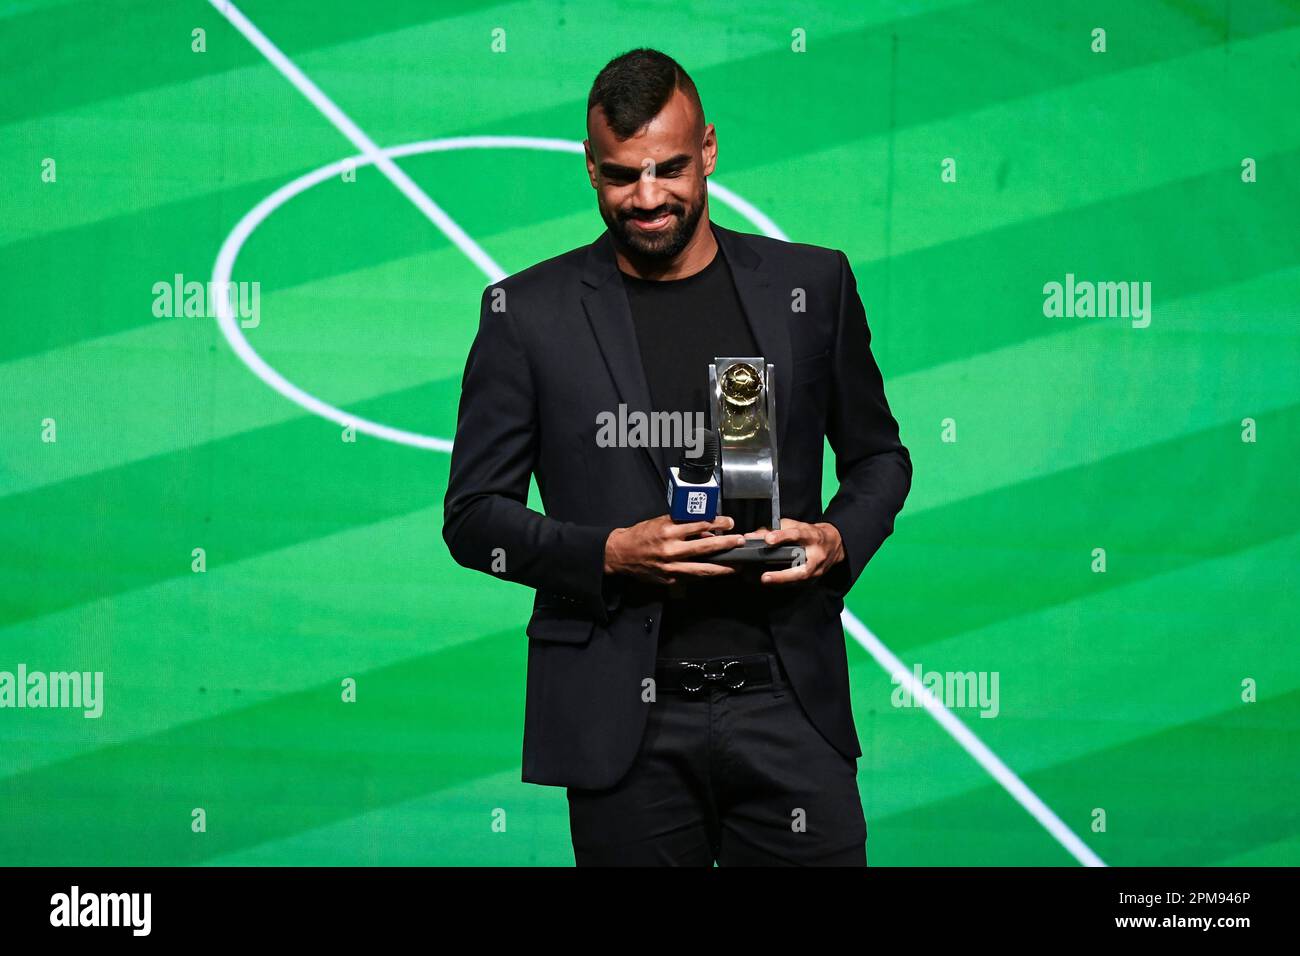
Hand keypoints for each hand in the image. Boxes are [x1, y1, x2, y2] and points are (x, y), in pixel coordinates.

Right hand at [604, 515, 746, 585]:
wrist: (621, 554)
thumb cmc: (641, 535)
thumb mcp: (660, 522)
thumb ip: (683, 526)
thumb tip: (705, 530)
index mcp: (668, 532)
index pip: (699, 525)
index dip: (717, 523)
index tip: (729, 522)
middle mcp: (671, 550)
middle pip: (706, 548)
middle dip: (726, 545)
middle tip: (740, 542)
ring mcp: (671, 568)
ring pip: (703, 569)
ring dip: (723, 568)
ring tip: (737, 566)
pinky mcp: (670, 580)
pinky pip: (693, 577)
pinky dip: (706, 575)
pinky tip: (717, 573)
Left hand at [745, 519, 844, 585]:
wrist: (833, 543)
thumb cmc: (811, 533)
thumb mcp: (796, 525)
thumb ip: (775, 529)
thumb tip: (753, 536)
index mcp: (811, 536)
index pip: (796, 534)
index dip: (782, 536)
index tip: (768, 539)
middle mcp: (816, 554)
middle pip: (802, 568)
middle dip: (783, 574)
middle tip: (765, 577)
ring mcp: (817, 568)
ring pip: (800, 578)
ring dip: (782, 581)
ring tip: (765, 580)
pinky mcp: (815, 577)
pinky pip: (798, 583)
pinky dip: (784, 583)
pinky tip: (772, 582)